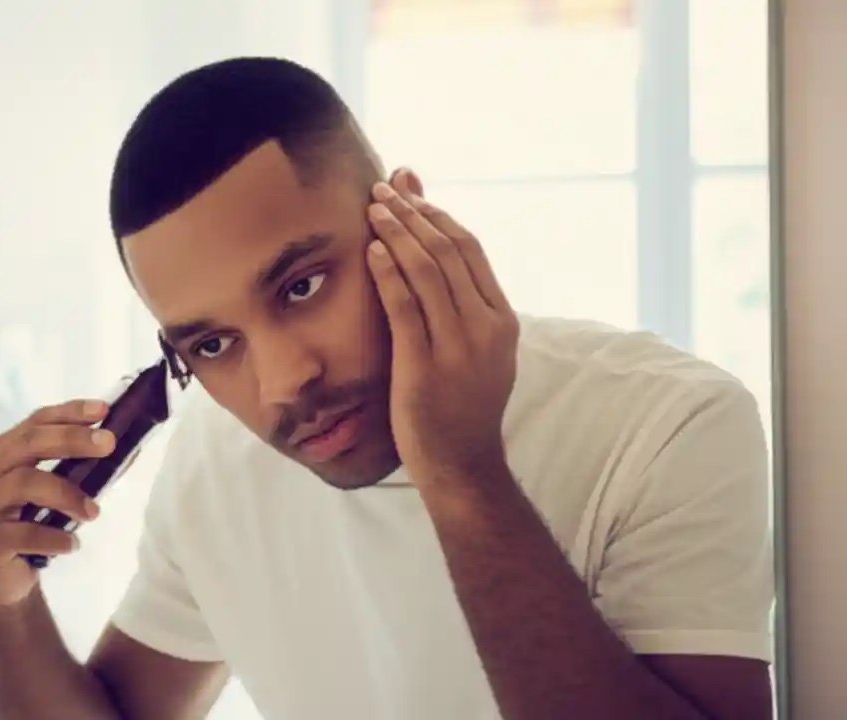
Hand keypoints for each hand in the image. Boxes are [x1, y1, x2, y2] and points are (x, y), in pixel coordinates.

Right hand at [0, 400, 112, 609]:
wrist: (1, 576)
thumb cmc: (29, 522)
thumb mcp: (50, 489)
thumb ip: (71, 466)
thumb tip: (115, 445)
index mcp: (6, 452)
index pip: (36, 422)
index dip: (69, 413)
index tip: (102, 410)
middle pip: (29, 444)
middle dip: (71, 439)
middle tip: (108, 444)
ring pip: (25, 483)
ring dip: (67, 494)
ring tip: (94, 512)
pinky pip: (24, 533)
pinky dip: (54, 537)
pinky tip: (72, 544)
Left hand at [365, 169, 518, 484]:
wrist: (462, 463)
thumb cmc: (462, 404)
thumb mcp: (476, 349)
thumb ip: (461, 304)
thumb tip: (442, 257)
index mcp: (500, 319)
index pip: (469, 250)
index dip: (436, 214)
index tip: (408, 191)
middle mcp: (485, 327)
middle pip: (446, 251)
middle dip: (411, 213)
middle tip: (382, 189)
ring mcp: (458, 347)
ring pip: (426, 271)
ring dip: (396, 232)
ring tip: (372, 208)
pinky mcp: (425, 366)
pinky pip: (405, 308)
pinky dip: (388, 273)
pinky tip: (371, 250)